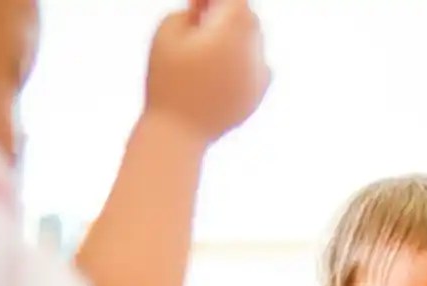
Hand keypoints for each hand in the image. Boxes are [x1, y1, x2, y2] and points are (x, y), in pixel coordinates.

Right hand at [144, 0, 269, 144]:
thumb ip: (191, 11)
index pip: (235, 0)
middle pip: (248, 17)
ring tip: (205, 49)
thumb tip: (207, 11)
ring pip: (254, 42)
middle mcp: (252, 51)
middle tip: (200, 19)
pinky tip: (219, 71)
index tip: (197, 6)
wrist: (179, 132)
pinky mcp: (258, 94)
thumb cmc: (167, 80)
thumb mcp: (167, 32)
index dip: (215, 0)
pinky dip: (242, 61)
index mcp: (230, 32)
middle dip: (227, 14)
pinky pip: (256, 66)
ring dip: (235, 37)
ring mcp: (259, 75)